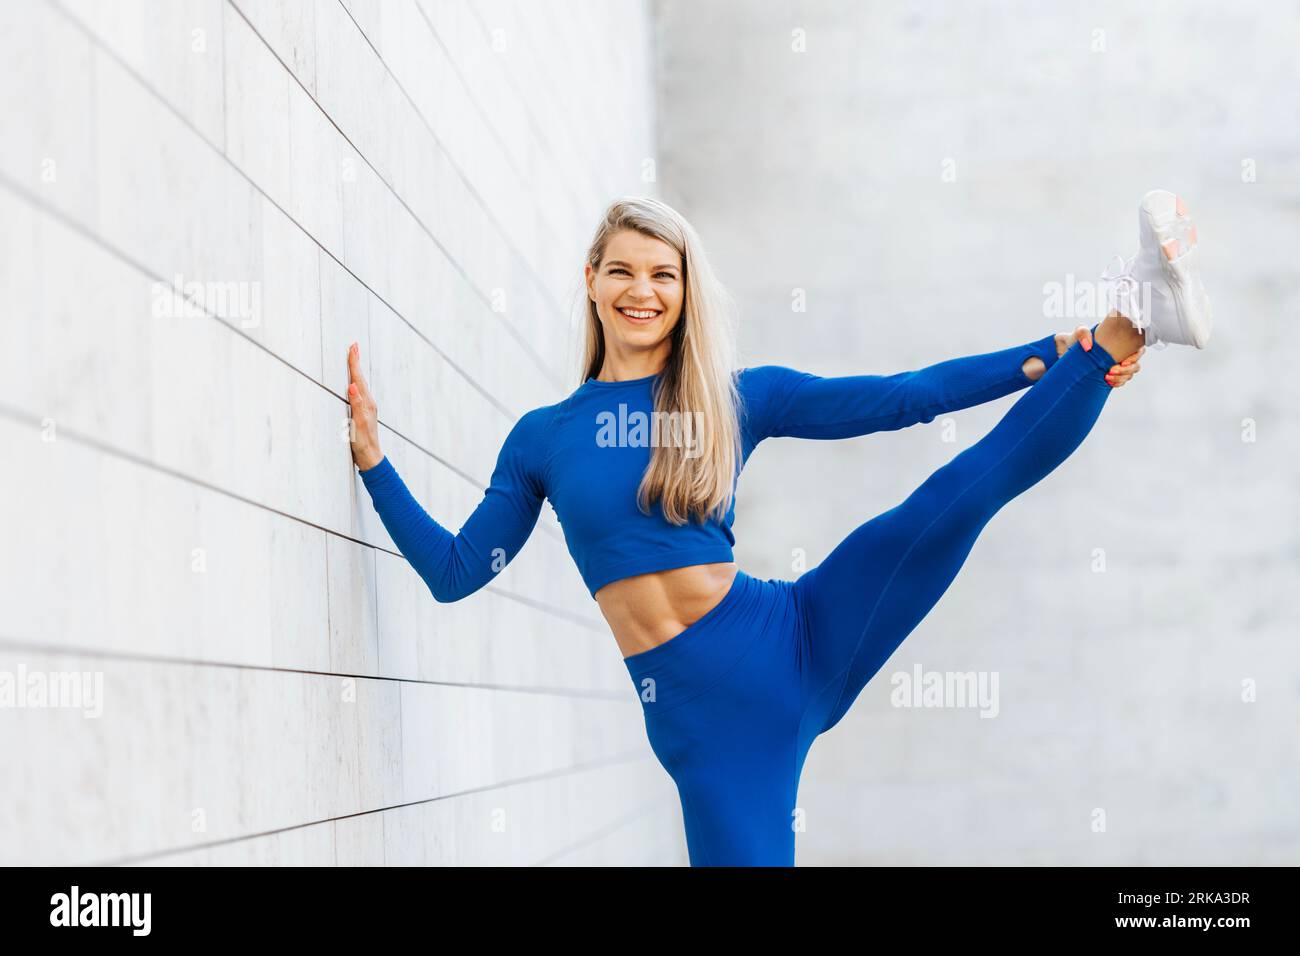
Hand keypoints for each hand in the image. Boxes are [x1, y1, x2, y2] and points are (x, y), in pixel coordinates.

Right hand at [347, 342, 382, 470]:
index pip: (358, 379)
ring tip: (354, 359)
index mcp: (366, 403)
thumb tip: (353, 386)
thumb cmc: (363, 442)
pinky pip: (359, 393)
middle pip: (360, 378)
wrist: (370, 457)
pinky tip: (354, 383)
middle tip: (353, 347)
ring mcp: (366, 408)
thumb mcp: (358, 423)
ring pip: (360, 384)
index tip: (353, 348)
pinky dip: (356, 383)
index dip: (354, 363)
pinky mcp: (363, 413)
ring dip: (356, 371)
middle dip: (356, 362)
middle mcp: (368, 403)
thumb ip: (356, 404)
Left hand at [1054, 326, 1143, 388]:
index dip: (1135, 357)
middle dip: (1126, 370)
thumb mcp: (1079, 332)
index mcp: (1120, 340)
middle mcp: (1121, 352)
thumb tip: (1088, 346)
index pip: (1138, 348)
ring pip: (1130, 374)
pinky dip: (1117, 383)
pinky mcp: (1111, 373)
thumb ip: (1083, 333)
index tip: (1123, 362)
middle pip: (1136, 364)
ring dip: (1121, 377)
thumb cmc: (1075, 339)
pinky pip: (1121, 381)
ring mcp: (1117, 363)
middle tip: (1111, 370)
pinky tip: (1108, 382)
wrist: (1066, 351)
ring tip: (1106, 377)